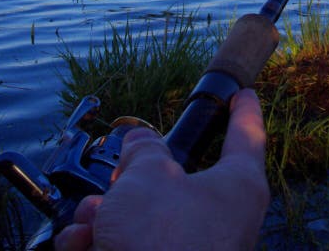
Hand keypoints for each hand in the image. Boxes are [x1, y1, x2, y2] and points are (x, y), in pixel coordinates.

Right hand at [55, 88, 269, 250]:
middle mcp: (224, 219)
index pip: (246, 135)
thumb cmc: (163, 241)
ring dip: (109, 216)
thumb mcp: (147, 176)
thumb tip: (142, 145)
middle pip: (179, 182)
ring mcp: (197, 249)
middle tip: (115, 179)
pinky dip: (104, 243)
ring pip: (148, 217)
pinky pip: (135, 246)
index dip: (244, 109)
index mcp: (236, 186)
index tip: (245, 93)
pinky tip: (83, 245)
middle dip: (134, 179)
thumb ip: (143, 152)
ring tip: (89, 223)